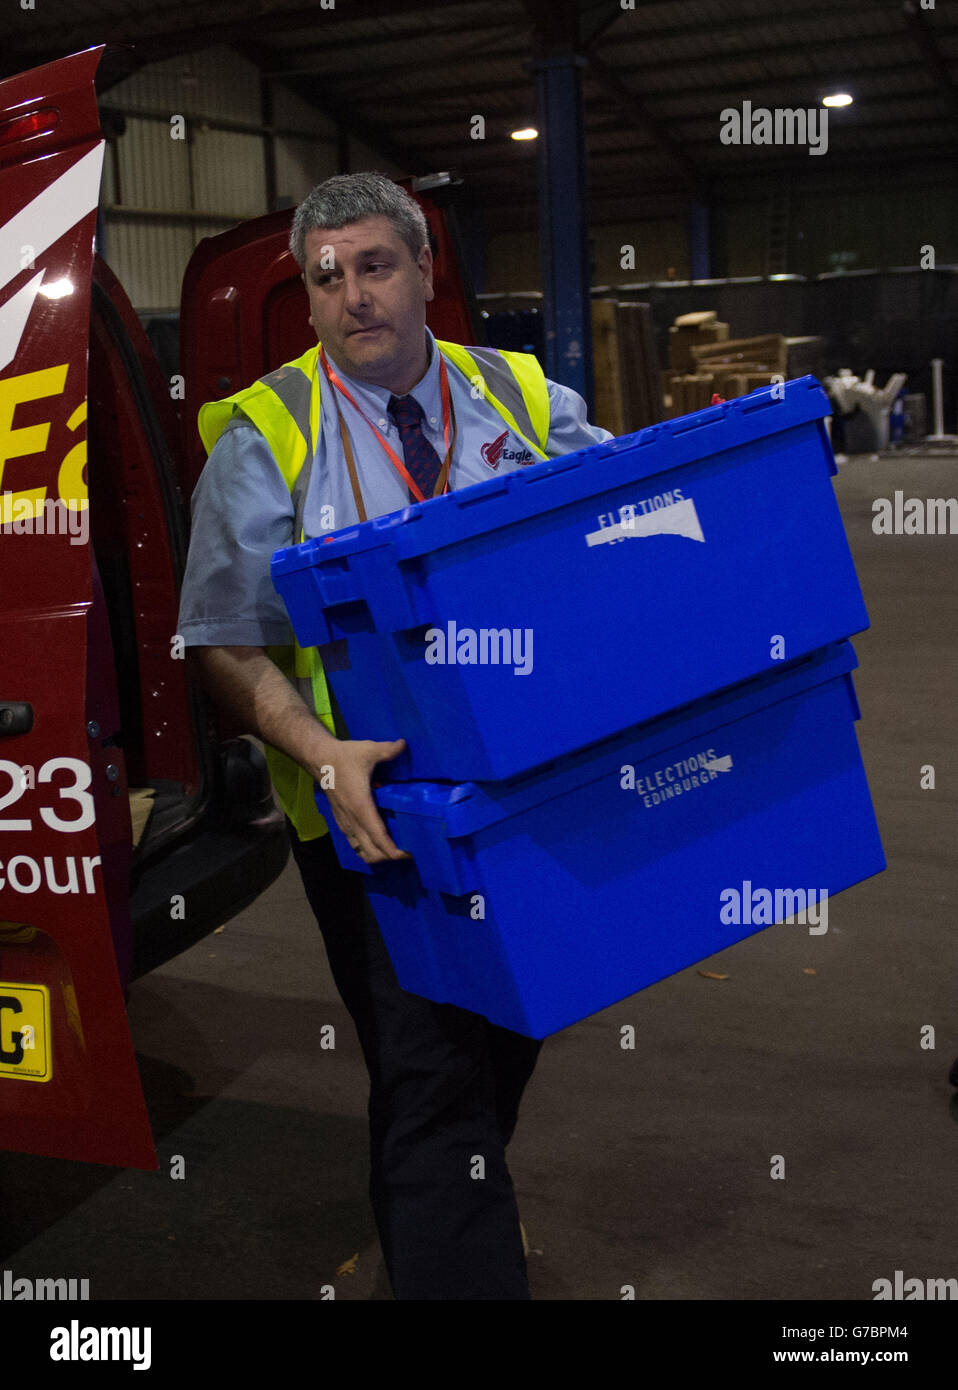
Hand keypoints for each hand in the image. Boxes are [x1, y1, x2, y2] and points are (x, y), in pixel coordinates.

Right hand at [315, 738, 410, 864]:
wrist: (319, 759)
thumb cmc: (345, 756)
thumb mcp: (368, 750)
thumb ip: (388, 749)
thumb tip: (404, 744)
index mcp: (361, 806)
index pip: (378, 837)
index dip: (393, 850)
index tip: (408, 853)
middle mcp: (352, 819)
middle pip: (371, 851)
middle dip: (390, 857)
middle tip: (409, 852)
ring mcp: (345, 823)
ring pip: (362, 851)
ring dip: (378, 856)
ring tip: (396, 851)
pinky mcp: (341, 822)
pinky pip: (355, 844)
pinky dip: (368, 850)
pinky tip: (379, 845)